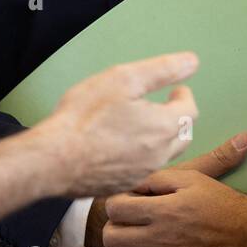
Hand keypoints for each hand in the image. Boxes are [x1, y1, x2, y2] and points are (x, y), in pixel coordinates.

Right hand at [36, 52, 197, 197]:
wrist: (54, 161)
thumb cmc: (85, 117)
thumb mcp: (124, 79)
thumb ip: (162, 70)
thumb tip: (192, 61)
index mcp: (163, 127)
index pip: (190, 110)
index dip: (184, 96)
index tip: (177, 89)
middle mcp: (159, 155)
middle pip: (183, 136)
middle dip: (179, 118)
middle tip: (167, 106)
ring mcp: (141, 173)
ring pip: (164, 155)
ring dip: (162, 138)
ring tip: (145, 124)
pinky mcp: (122, 185)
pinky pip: (142, 169)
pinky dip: (142, 155)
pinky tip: (124, 146)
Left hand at [104, 133, 246, 246]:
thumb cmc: (221, 204)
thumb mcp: (194, 178)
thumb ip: (160, 176)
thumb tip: (135, 181)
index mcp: (163, 211)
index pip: (115, 208)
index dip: (117, 199)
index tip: (127, 199)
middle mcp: (160, 239)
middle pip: (112, 236)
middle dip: (113, 224)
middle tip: (125, 219)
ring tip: (130, 238)